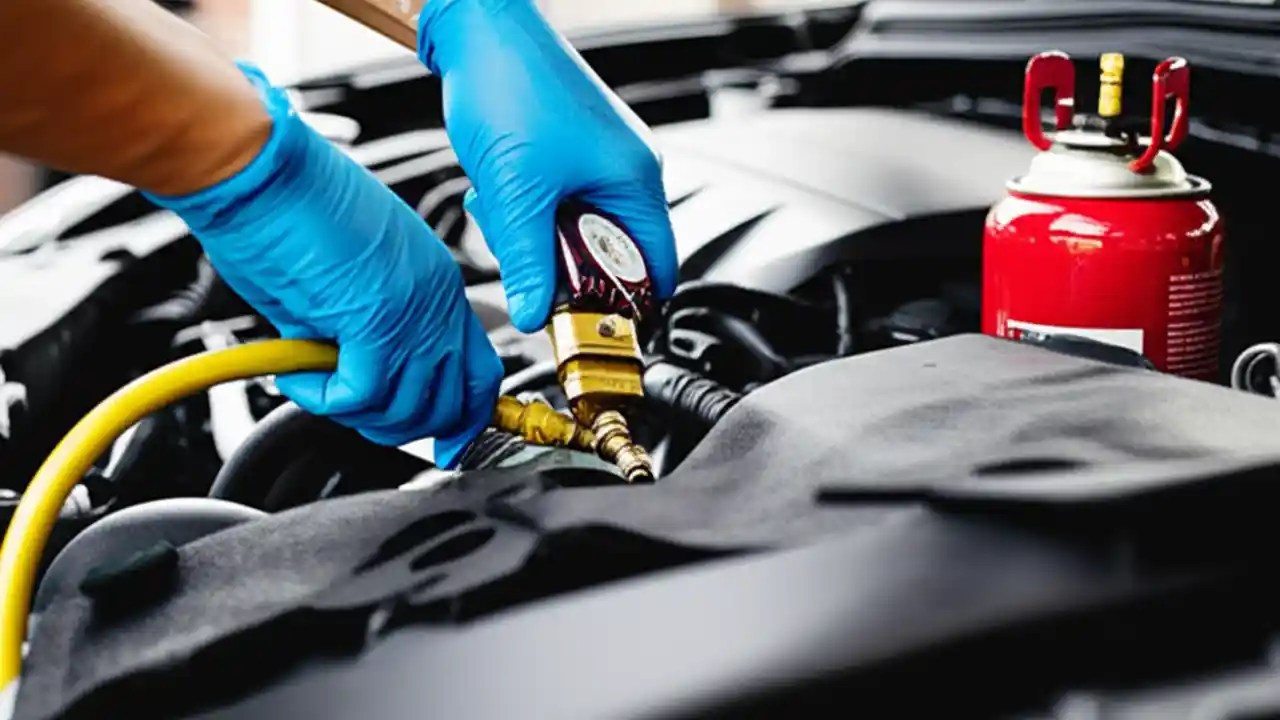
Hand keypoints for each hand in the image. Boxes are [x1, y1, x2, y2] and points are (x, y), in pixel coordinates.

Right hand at [145, 64, 501, 465]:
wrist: (261, 168)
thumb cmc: (289, 204)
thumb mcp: (348, 276)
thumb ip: (362, 329)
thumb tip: (349, 372)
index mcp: (436, 282)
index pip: (478, 371)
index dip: (461, 417)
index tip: (444, 441)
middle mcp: (436, 299)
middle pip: (450, 402)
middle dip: (403, 428)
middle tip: (352, 415)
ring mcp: (412, 312)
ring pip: (406, 409)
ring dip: (354, 413)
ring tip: (314, 383)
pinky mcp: (375, 322)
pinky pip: (359, 396)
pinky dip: (321, 398)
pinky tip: (295, 372)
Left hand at [418, 0, 678, 332]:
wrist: (477, 26)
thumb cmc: (509, 85)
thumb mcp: (516, 191)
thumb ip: (527, 261)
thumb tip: (533, 315)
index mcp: (636, 181)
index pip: (657, 269)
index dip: (628, 306)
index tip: (590, 325)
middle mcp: (628, 171)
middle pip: (611, 256)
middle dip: (563, 265)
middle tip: (526, 259)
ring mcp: (600, 161)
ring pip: (576, 233)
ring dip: (536, 236)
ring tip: (504, 210)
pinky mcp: (571, 154)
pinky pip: (558, 206)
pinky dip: (527, 211)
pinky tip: (500, 193)